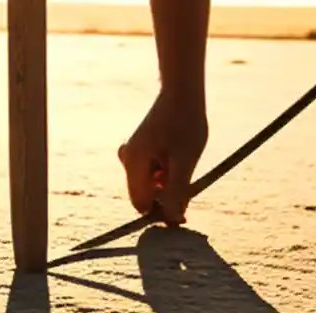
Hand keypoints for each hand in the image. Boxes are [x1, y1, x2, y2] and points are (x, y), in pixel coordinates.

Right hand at [119, 91, 207, 225]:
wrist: (181, 90)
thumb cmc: (185, 123)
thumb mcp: (185, 162)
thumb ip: (177, 192)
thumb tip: (173, 220)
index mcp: (133, 163)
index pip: (141, 204)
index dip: (162, 212)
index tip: (185, 210)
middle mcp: (127, 159)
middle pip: (145, 195)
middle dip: (166, 196)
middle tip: (188, 182)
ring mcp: (131, 153)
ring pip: (150, 183)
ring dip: (168, 182)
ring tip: (184, 161)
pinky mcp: (140, 148)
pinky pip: (151, 171)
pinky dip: (166, 172)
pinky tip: (177, 156)